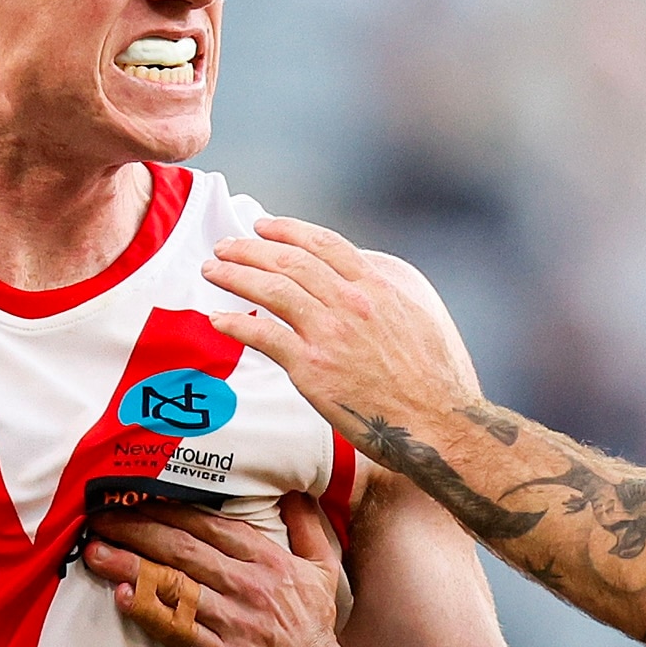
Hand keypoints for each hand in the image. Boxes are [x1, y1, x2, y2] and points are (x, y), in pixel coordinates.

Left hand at [86, 496, 350, 646]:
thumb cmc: (315, 631)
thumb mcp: (323, 572)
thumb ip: (307, 528)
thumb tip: (294, 492)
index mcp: (269, 561)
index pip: (210, 525)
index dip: (168, 508)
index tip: (135, 497)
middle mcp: (248, 586)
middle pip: (182, 548)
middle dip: (137, 528)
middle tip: (99, 517)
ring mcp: (232, 621)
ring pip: (173, 583)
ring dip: (129, 565)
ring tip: (95, 551)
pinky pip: (176, 628)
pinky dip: (147, 611)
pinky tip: (120, 596)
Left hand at [200, 220, 475, 444]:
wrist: (433, 421)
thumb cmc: (429, 378)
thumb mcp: (416, 317)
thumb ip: (384, 291)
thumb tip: (360, 273)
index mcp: (376, 288)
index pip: (324, 244)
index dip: (288, 230)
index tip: (263, 225)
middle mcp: (350, 303)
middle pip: (290, 262)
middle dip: (251, 249)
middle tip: (225, 246)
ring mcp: (330, 334)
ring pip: (272, 291)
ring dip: (236, 276)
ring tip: (212, 271)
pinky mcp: (312, 368)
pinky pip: (264, 336)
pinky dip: (236, 323)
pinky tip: (218, 319)